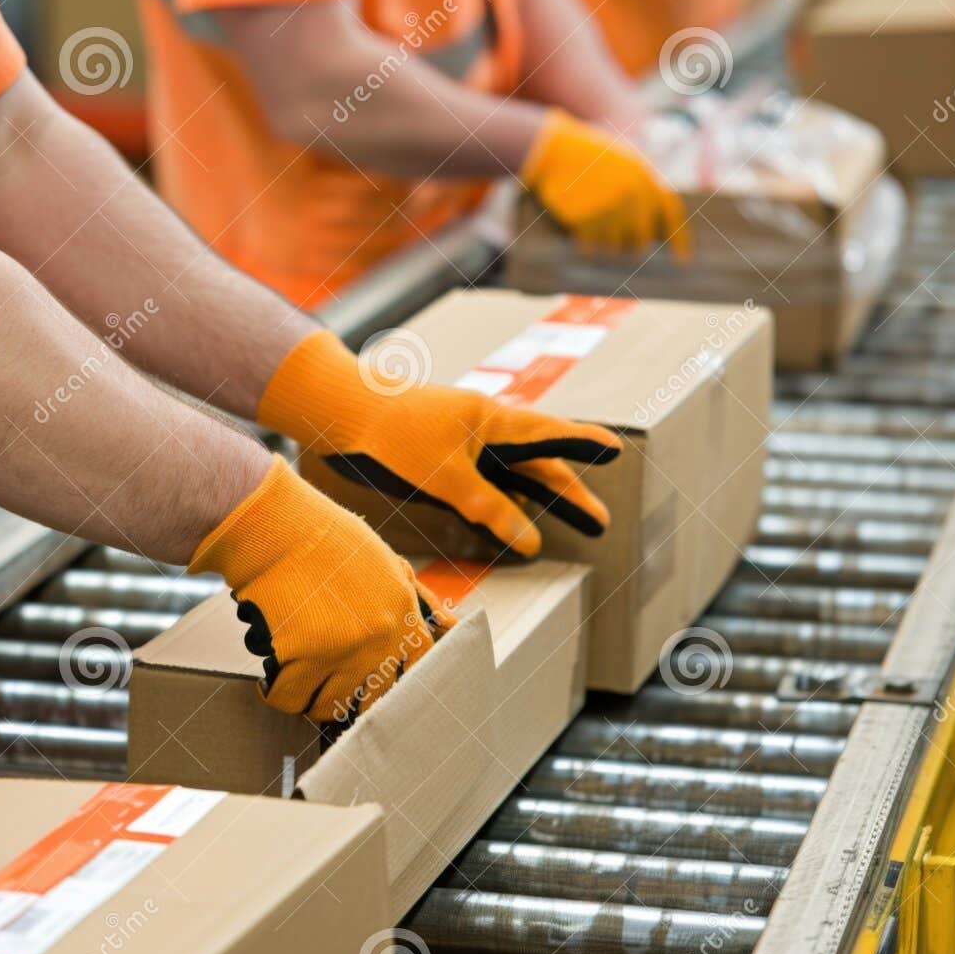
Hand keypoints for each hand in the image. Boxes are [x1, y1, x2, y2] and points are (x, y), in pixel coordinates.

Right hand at [189, 456, 454, 723]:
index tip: (377, 685)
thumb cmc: (327, 539)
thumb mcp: (386, 560)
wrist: (279, 526)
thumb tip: (452, 625)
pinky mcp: (302, 657)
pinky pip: (290, 699)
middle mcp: (379, 639)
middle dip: (353, 698)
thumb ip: (418, 596)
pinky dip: (279, 693)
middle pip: (375, 699)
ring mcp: (341, 651)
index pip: (419, 670)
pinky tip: (274, 678)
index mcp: (402, 613)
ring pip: (331, 707)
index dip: (398, 683)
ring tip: (299, 678)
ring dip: (313, 700)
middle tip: (330, 685)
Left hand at [258, 332, 621, 557]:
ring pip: (511, 475)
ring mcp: (462, 445)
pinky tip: (509, 521)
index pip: (550, 437)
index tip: (616, 451)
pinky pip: (483, 484)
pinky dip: (502, 502)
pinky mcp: (440, 461)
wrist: (338, 413)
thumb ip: (490, 509)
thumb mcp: (447, 477)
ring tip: (570, 521)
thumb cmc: (392, 435)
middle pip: (537, 464)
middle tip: (600, 519)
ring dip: (538, 499)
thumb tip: (532, 540)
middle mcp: (483, 431)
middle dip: (570, 492)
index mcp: (493, 421)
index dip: (584, 447)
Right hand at [521, 109, 689, 256]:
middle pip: (640, 239)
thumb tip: (651, 230)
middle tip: (619, 247)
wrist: (553, 149)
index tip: (683, 260)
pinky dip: (585, 245)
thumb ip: (640, 187)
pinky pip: (590, 246)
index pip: (671, 213)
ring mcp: (609, 208)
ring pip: (614, 246)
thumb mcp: (622, 161)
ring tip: (592, 230)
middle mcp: (632, 195)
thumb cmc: (586, 155)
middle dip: (630, 246)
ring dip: (604, 245)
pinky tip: (578, 232)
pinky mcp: (586, 219)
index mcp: (644, 177)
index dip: (679, 239)